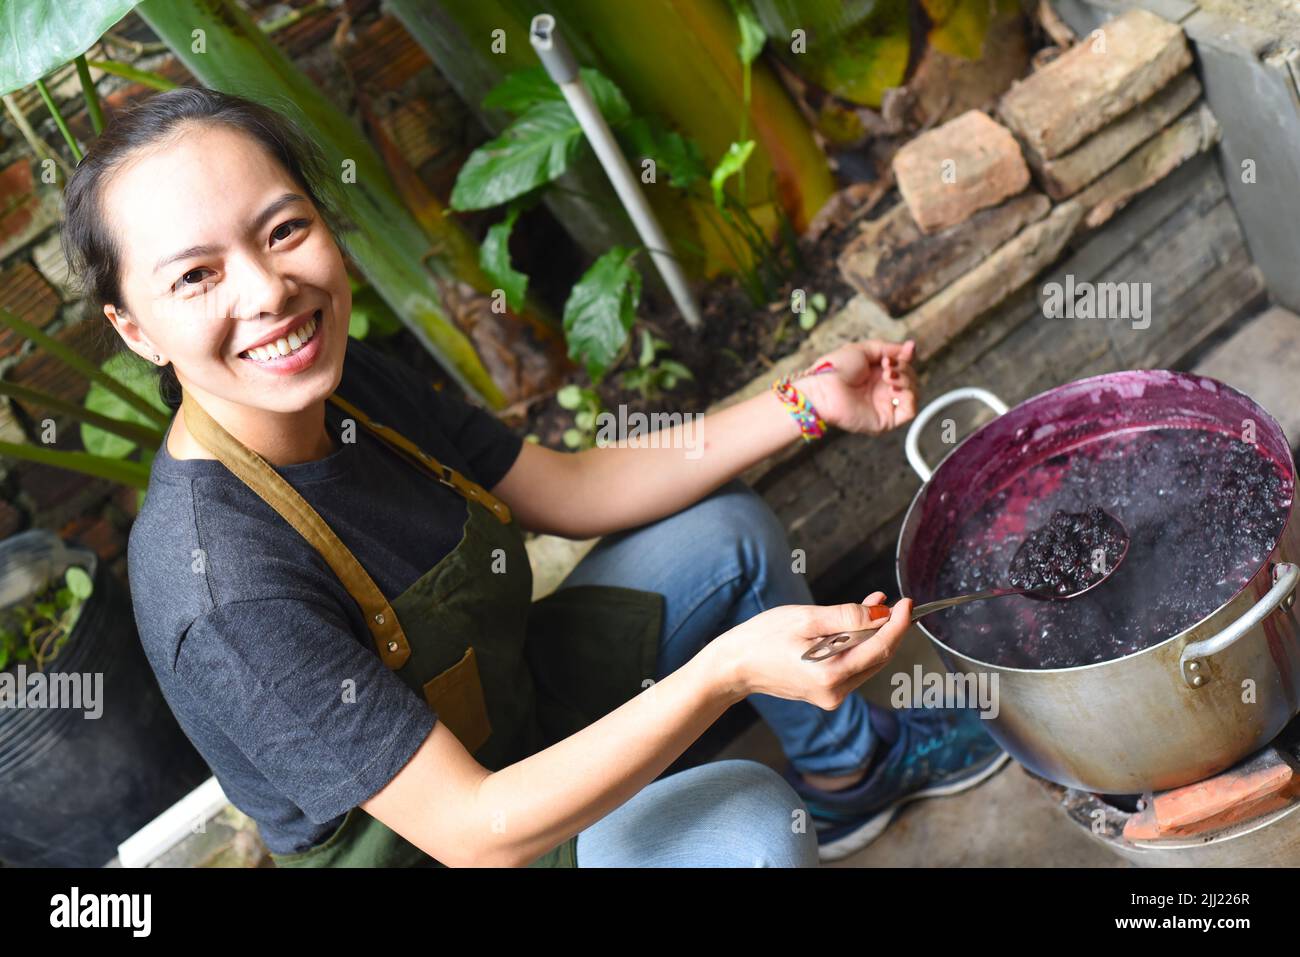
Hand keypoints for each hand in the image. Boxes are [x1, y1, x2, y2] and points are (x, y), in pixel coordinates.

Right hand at [708, 592, 913, 708]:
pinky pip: (853, 666)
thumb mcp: (806, 618)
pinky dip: (859, 645)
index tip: (906, 603)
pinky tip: (856, 623)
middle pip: (878, 657)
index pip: (880, 649)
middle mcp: (834, 692)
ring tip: (873, 604)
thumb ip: (847, 617)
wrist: (736, 665)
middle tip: (892, 600)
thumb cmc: (763, 638)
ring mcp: (831, 696)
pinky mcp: (826, 692)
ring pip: (867, 661)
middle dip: (889, 628)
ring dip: (875, 634)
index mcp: (830, 675)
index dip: (898, 624)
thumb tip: (881, 613)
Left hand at [796, 339, 917, 435]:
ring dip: (905, 380)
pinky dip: (908, 397)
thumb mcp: (864, 349)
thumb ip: (888, 348)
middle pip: (911, 378)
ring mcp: (884, 406)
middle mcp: (882, 390)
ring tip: (888, 375)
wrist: (823, 389)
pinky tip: (893, 388)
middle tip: (887, 366)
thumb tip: (910, 348)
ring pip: (913, 393)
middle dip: (904, 368)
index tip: (907, 349)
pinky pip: (910, 411)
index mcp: (877, 374)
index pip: (904, 366)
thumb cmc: (835, 369)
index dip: (907, 357)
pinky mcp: (885, 421)